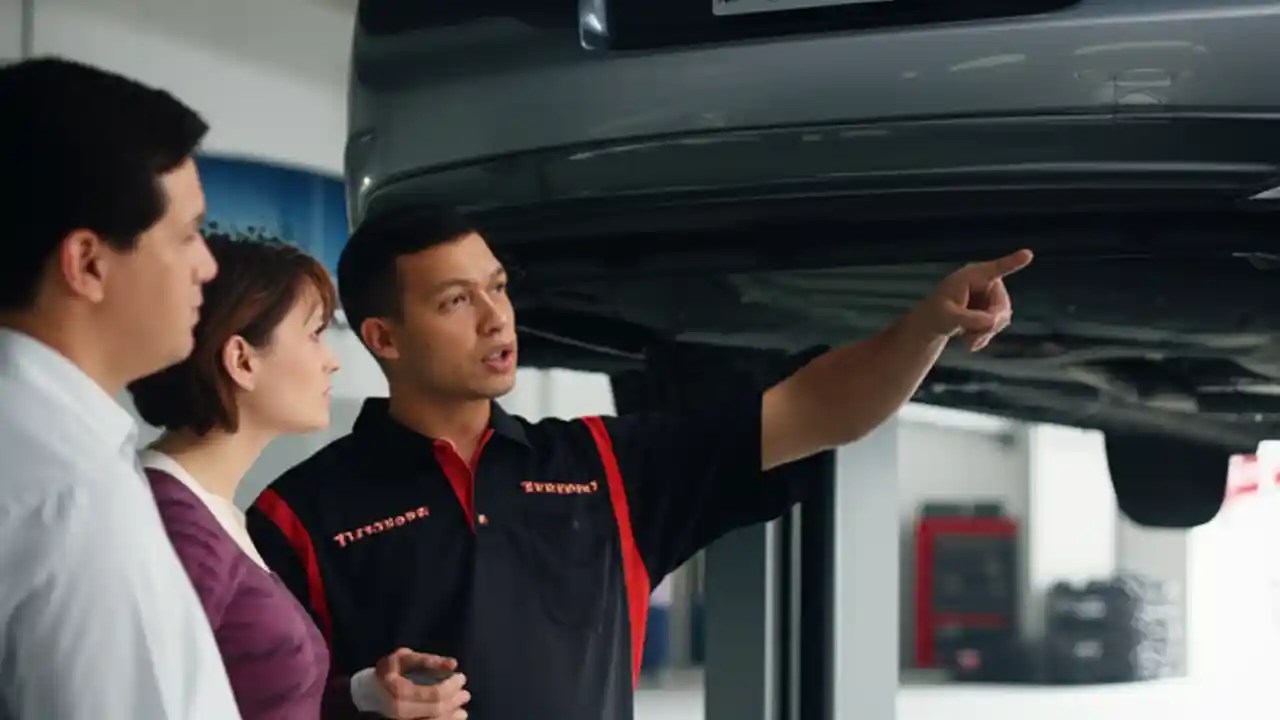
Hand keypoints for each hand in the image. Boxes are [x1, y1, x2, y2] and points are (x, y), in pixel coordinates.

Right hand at [375, 648, 469, 718]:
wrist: (370, 691)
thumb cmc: (390, 671)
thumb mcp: (405, 658)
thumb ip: (429, 660)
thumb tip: (453, 664)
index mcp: (399, 691)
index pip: (434, 694)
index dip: (452, 687)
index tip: (461, 677)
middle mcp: (399, 711)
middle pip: (435, 711)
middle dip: (453, 702)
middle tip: (465, 694)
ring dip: (450, 717)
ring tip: (462, 711)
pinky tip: (452, 718)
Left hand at [913, 249, 1032, 351]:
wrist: (934, 322)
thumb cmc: (936, 313)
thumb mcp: (948, 318)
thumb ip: (970, 319)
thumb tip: (993, 321)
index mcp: (972, 276)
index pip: (995, 269)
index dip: (1012, 262)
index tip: (1027, 254)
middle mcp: (987, 282)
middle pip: (1001, 305)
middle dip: (989, 325)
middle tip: (972, 340)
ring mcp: (992, 295)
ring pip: (1002, 317)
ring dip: (986, 333)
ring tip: (968, 342)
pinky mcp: (994, 307)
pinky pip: (998, 324)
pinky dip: (986, 335)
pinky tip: (971, 343)